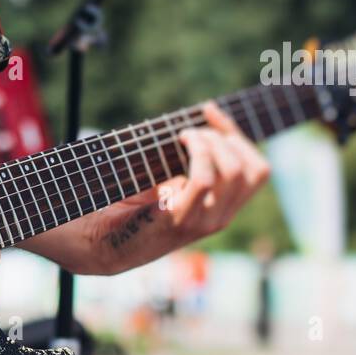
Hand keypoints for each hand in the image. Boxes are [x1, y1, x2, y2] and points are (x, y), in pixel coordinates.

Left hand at [24, 102, 270, 274]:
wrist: (98, 241)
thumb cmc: (128, 206)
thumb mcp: (168, 180)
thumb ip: (190, 162)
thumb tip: (203, 121)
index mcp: (222, 208)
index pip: (257, 170)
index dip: (239, 136)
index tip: (211, 112)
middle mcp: (220, 218)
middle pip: (254, 169)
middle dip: (227, 138)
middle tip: (191, 131)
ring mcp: (203, 222)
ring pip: (234, 171)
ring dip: (211, 143)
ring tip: (184, 137)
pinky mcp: (181, 220)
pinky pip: (205, 179)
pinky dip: (197, 152)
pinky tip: (181, 141)